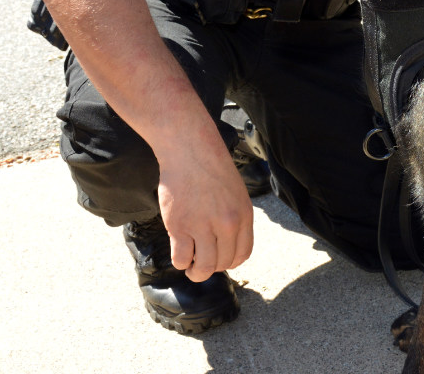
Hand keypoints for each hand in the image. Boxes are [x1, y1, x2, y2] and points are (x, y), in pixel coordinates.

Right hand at [157, 142, 254, 281]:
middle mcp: (227, 223)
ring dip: (195, 271)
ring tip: (190, 264)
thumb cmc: (211, 169)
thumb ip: (234, 219)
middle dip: (211, 267)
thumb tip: (226, 246)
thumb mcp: (236, 193)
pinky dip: (180, 261)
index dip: (229, 262)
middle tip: (200, 261)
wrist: (190, 150)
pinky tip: (179, 251)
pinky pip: (181, 258)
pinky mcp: (180, 226)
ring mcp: (203, 226)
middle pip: (223, 263)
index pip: (242, 254)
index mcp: (244, 215)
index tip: (219, 259)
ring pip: (203, 267)